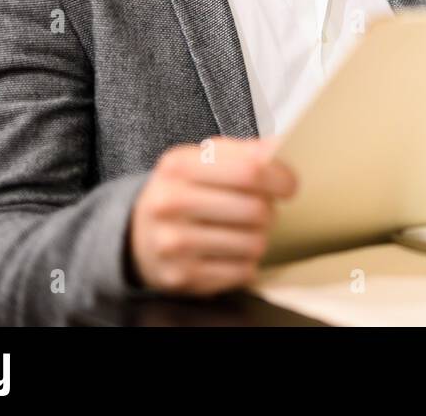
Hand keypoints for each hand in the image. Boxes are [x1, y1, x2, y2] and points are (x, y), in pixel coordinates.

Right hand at [128, 137, 296, 294]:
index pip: (248, 170)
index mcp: (178, 165)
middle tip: (261, 210)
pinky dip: (246, 263)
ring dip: (259, 237)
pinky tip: (231, 252)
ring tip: (243, 231)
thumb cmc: (182, 192)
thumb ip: (241, 152)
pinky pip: (241, 271)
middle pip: (254, 209)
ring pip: (253, 243)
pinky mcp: (181, 276)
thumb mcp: (201, 161)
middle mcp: (169, 203)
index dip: (279, 178)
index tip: (288, 185)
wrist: (137, 235)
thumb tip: (274, 150)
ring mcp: (172, 243)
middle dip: (268, 210)